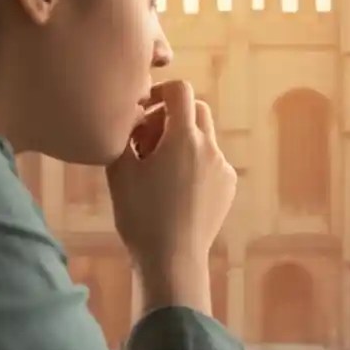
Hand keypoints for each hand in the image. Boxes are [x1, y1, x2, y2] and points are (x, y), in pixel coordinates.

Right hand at [106, 80, 236, 314]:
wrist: (173, 258)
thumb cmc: (141, 215)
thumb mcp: (120, 171)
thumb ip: (124, 135)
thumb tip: (130, 117)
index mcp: (184, 138)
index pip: (181, 91)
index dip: (160, 92)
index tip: (143, 110)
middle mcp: (210, 147)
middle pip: (197, 111)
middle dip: (172, 116)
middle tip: (148, 140)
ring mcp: (224, 167)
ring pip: (204, 138)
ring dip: (182, 142)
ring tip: (157, 169)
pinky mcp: (229, 186)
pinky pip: (211, 162)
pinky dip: (194, 163)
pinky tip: (174, 189)